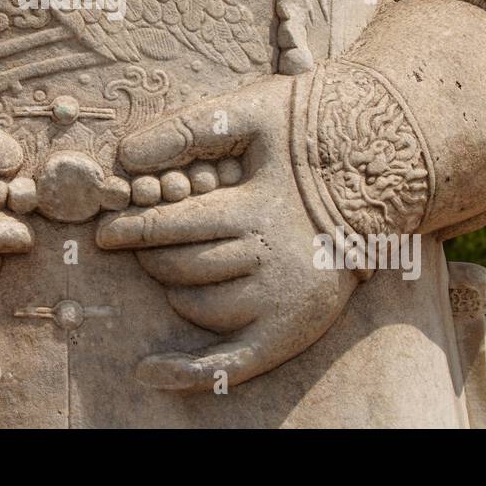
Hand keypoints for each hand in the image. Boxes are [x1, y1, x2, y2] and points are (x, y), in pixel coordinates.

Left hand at [97, 76, 356, 392]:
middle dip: (149, 252)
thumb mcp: (253, 114)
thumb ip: (188, 130)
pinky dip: (189, 371)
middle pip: (181, 266)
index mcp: (260, 208)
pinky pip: (233, 364)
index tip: (104, 231)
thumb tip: (125, 154)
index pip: (175, 225)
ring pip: (198, 306)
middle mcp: (274, 259)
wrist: (380, 172)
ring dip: (174, 284)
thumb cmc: (306, 137)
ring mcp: (284, 300)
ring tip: (172, 262)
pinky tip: (148, 371)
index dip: (134, 227)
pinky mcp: (292, 328)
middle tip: (135, 240)